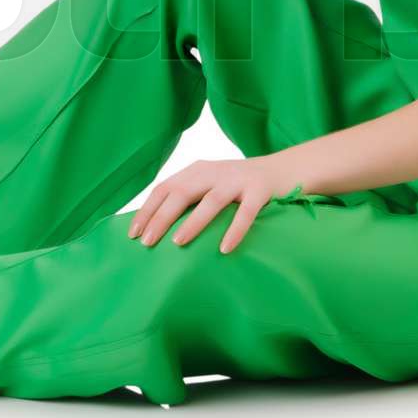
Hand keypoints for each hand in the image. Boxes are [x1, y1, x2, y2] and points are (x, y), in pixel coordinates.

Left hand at [126, 157, 301, 253]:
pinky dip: (234, 230)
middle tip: (147, 242)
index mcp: (197, 170)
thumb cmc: (239, 186)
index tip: (133, 233)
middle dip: (161, 217)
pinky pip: (246, 212)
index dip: (147, 210)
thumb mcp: (210, 185)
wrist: (284, 169)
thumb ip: (189, 198)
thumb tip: (156, 229)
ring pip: (211, 201)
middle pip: (182, 193)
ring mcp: (238, 180)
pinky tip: (225, 249)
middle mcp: (214, 172)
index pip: (165, 188)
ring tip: (178, 242)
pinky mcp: (260, 191)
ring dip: (192, 222)